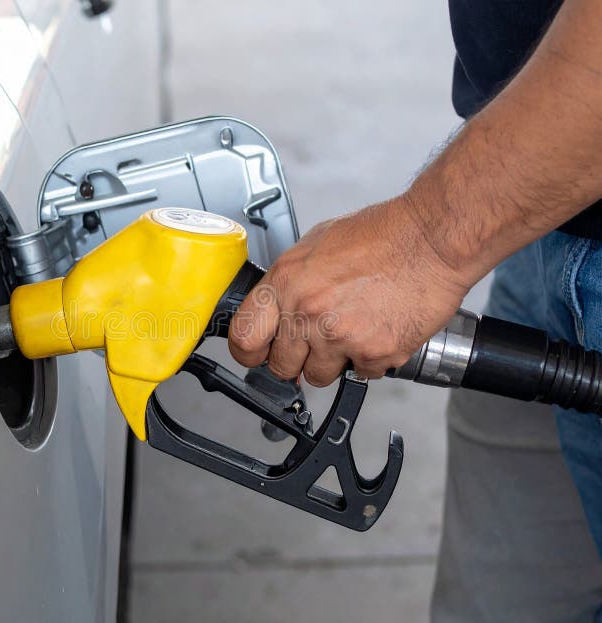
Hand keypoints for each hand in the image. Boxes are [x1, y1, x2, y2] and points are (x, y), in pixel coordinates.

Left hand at [228, 195, 469, 383]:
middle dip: (295, 359)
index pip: (243, 337)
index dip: (249, 351)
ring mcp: (339, 337)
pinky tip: (377, 330)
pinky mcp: (372, 354)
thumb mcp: (316, 245)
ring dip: (333, 362)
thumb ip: (291, 283)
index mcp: (286, 282)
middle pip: (280, 366)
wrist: (431, 240)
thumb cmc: (381, 235)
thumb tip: (278, 310)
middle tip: (314, 341)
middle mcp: (307, 312)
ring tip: (352, 329)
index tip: (257, 353)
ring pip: (318, 377)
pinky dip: (368, 360)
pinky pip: (360, 375)